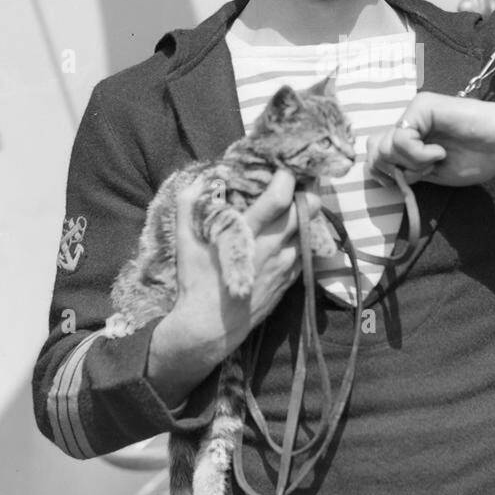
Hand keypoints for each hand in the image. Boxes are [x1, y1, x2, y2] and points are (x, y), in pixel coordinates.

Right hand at [148, 169, 312, 405]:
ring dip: (308, 214)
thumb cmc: (195, 284)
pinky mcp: (289, 281)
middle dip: (308, 190)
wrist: (211, 329)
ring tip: (300, 200)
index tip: (285, 165)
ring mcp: (284, 266)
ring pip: (309, 231)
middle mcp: (272, 249)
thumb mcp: (185, 244)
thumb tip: (196, 180)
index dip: (288, 178)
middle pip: (305, 211)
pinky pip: (305, 252)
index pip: (279, 199)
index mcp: (247, 236)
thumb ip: (188, 208)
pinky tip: (293, 230)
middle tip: (302, 177)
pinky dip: (303, 237)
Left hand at [367, 93, 494, 188]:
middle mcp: (407, 122)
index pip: (375, 153)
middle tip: (427, 170)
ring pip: (387, 147)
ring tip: (437, 158)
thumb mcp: (432, 173)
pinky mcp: (421, 106)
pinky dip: (419, 155)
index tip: (406, 182)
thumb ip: (406, 170)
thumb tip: (380, 172)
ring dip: (413, 163)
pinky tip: (440, 152)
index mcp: (409, 137)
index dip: (382, 172)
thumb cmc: (477, 157)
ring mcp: (413, 112)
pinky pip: (402, 139)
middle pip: (375, 151)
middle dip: (398, 171)